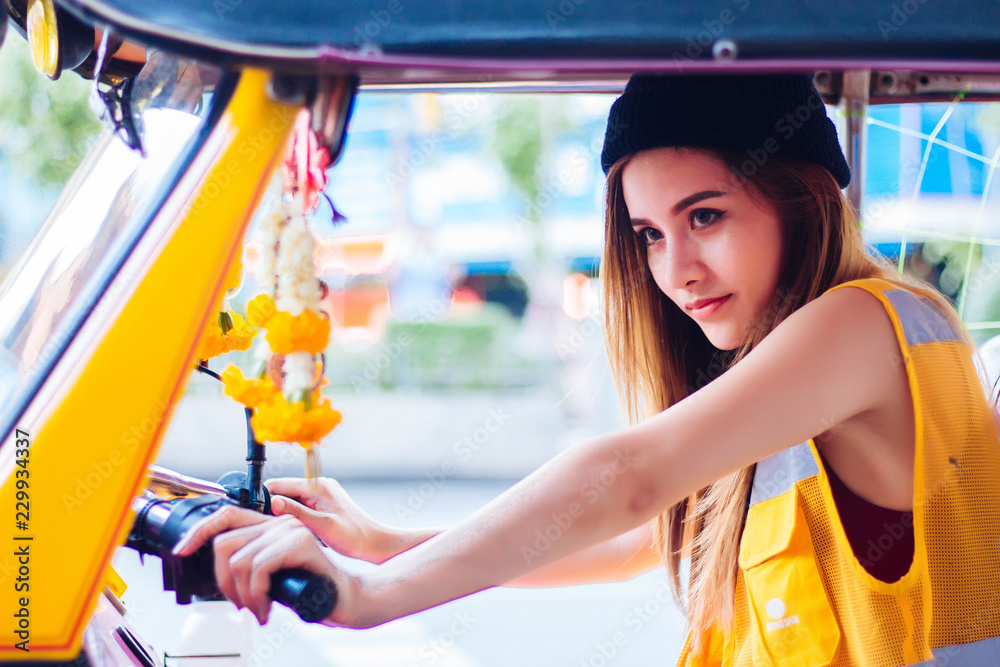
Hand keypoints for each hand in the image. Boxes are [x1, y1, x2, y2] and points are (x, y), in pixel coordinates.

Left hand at [171, 504, 363, 626]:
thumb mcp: (273, 575)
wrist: (348, 598)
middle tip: (239, 603)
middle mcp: (280, 522)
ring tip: (256, 610)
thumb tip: (222, 574)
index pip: (225, 515)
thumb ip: (252, 566)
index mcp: (271, 526)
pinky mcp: (301, 544)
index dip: (198, 530)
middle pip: (224, 542)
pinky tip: (265, 609)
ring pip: (240, 560)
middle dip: (222, 581)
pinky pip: (259, 568)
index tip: (181, 550)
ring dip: (242, 595)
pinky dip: (256, 594)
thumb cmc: (313, 588)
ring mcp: (291, 530)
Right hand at [265, 477, 396, 563]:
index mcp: (317, 485)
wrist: (374, 543)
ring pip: (291, 500)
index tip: (257, 518)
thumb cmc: (353, 537)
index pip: (279, 485)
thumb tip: (273, 501)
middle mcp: (318, 485)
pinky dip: (296, 518)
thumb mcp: (322, 526)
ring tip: (288, 532)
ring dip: (285, 515)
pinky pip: (301, 506)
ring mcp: (322, 493)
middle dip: (275, 509)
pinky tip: (299, 532)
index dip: (265, 500)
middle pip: (283, 492)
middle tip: (271, 530)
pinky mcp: (324, 503)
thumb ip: (296, 513)